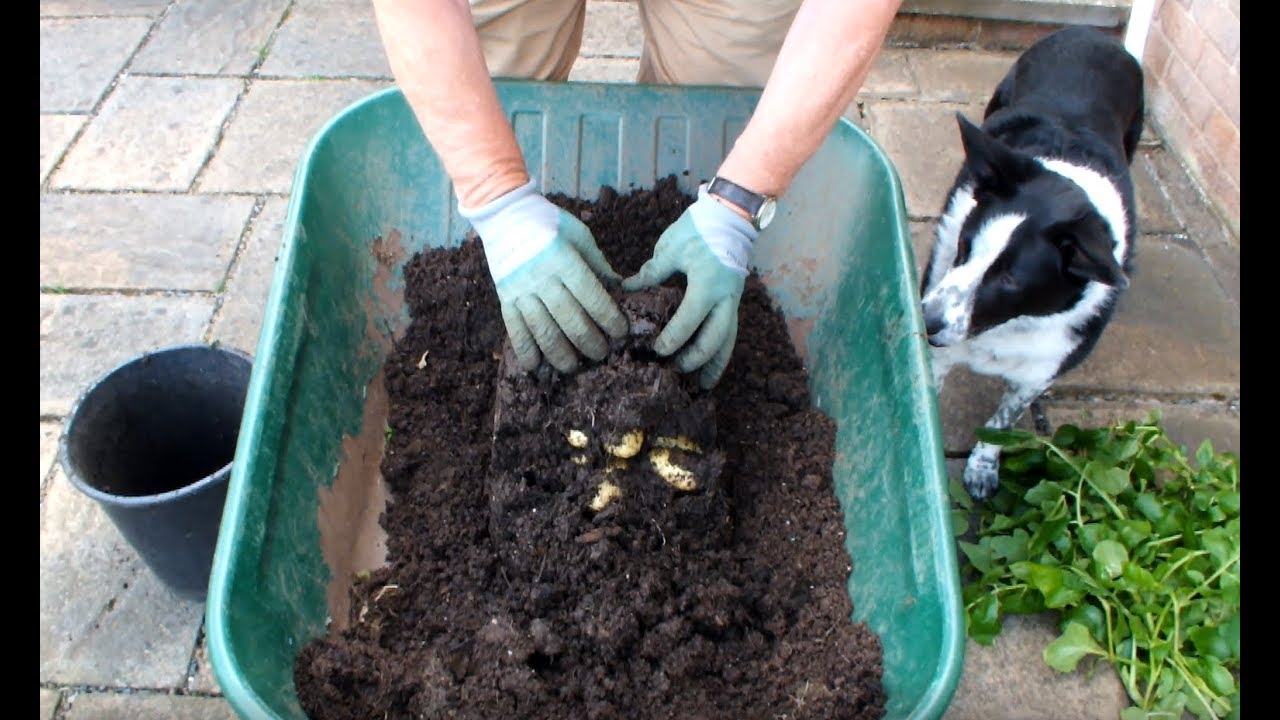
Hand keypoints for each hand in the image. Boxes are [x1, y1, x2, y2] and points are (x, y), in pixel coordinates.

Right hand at [461, 179, 627, 372]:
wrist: (505, 214)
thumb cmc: (550, 224)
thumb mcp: (579, 236)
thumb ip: (599, 265)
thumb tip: (623, 291)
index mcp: (564, 259)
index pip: (591, 296)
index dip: (609, 318)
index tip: (621, 333)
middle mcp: (542, 277)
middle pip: (570, 319)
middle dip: (589, 342)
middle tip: (602, 354)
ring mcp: (521, 290)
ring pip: (543, 330)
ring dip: (560, 353)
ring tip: (573, 367)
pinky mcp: (505, 297)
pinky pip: (514, 329)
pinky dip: (525, 350)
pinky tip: (535, 367)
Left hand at [622, 186, 757, 387]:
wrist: (731, 217)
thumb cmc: (698, 230)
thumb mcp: (670, 248)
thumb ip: (650, 273)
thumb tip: (625, 290)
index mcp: (706, 284)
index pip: (689, 320)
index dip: (672, 339)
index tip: (655, 350)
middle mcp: (724, 298)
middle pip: (714, 340)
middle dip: (694, 359)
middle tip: (673, 370)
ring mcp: (733, 302)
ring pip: (727, 341)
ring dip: (715, 365)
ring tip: (703, 386)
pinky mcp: (734, 304)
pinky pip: (729, 334)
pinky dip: (721, 353)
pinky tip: (711, 368)